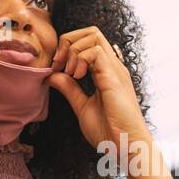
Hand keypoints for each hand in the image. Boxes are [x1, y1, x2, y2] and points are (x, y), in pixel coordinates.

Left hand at [49, 26, 149, 154]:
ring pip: (93, 35)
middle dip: (68, 41)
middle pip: (91, 32)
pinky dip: (80, 58)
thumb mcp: (82, 106)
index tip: (56, 68)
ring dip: (73, 49)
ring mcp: (115, 69)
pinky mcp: (114, 77)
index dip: (67, 48)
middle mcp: (112, 66)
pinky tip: (76, 76)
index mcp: (106, 71)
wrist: (126, 147)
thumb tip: (53, 75)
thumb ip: (69, 88)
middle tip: (58, 63)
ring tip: (68, 71)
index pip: (88, 41)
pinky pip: (96, 51)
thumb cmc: (109, 131)